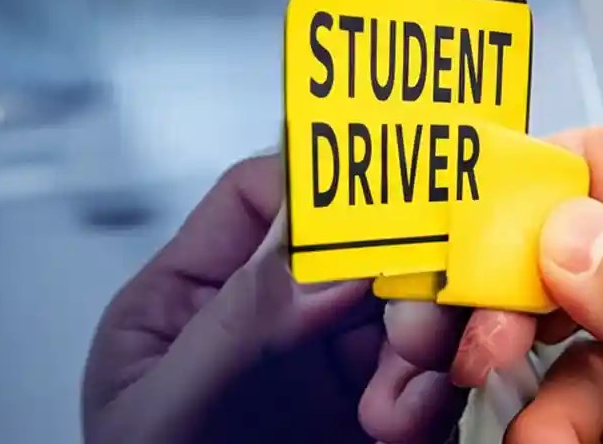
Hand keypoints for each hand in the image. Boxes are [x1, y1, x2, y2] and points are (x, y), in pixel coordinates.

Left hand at [82, 156, 468, 443]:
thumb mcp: (169, 419)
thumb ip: (240, 325)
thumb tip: (319, 248)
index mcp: (185, 303)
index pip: (260, 198)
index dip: (323, 182)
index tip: (382, 193)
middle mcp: (264, 324)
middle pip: (351, 245)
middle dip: (393, 270)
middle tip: (414, 311)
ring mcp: (324, 371)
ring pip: (404, 306)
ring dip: (422, 337)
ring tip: (401, 396)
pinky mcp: (378, 419)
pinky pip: (430, 376)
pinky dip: (434, 392)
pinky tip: (402, 426)